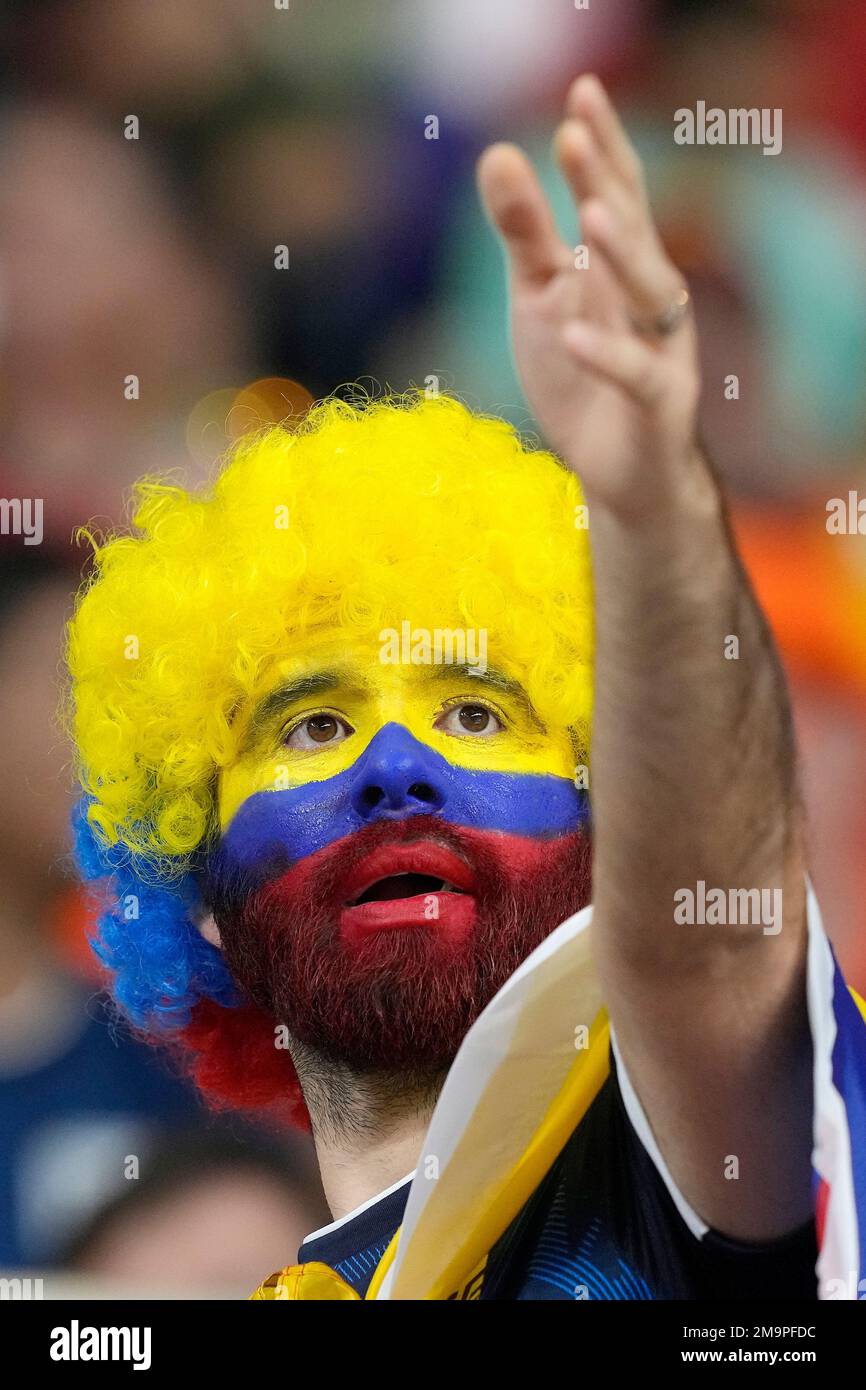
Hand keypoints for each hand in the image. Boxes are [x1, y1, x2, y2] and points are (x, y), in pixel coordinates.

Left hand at [477, 75, 701, 517]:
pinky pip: (637, 376)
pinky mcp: (660, 407)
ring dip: (622, 254)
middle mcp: (649, 299)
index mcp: (621, 267)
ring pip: (650, 295)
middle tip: (574, 133)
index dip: (602, 146)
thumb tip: (495, 152)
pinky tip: (571, 332)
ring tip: (590, 215)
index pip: (618, 193)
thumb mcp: (540, 298)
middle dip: (606, 183)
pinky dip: (606, 354)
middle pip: (633, 231)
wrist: (618, 475)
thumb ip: (525, 234)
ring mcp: (662, 351)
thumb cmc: (581, 376)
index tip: (581, 91)